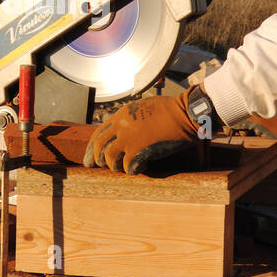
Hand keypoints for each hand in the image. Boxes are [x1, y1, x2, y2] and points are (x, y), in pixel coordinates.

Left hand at [82, 87, 206, 174]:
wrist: (185, 113)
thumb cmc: (169, 109)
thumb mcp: (142, 107)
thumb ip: (128, 117)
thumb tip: (118, 126)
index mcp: (121, 115)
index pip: (98, 133)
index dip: (92, 147)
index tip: (90, 157)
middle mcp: (121, 127)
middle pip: (98, 147)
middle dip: (97, 159)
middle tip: (98, 167)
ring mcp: (129, 139)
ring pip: (110, 159)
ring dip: (115, 166)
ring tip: (123, 167)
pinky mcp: (140, 150)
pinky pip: (128, 167)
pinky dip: (133, 170)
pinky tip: (141, 167)